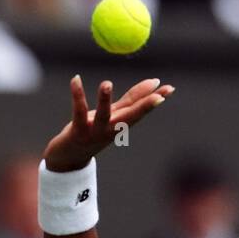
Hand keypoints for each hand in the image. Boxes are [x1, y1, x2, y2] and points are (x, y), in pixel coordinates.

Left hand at [43, 75, 173, 172]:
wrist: (68, 158)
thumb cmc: (92, 131)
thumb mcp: (114, 115)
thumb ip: (132, 99)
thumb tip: (155, 81)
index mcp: (121, 124)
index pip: (140, 109)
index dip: (155, 99)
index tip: (170, 89)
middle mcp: (111, 129)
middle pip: (130, 116)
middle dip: (144, 106)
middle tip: (158, 93)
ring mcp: (94, 131)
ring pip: (102, 115)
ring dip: (104, 99)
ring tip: (107, 83)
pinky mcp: (77, 130)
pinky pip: (78, 111)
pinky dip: (77, 95)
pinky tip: (75, 79)